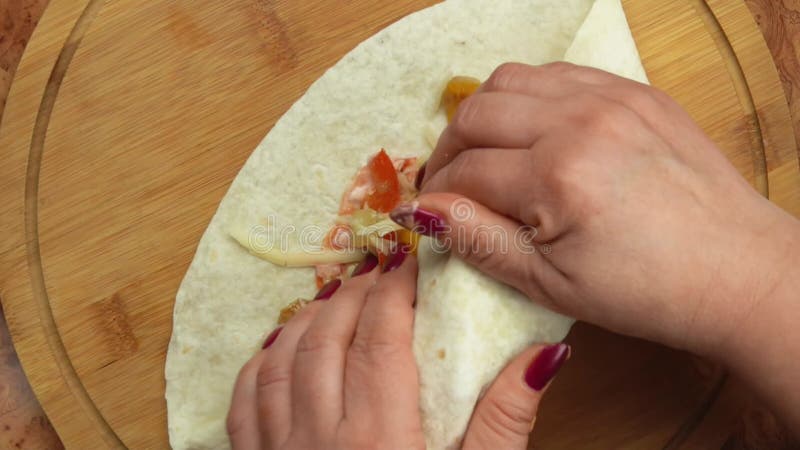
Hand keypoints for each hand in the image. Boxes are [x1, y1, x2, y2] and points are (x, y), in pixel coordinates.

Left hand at [226, 250, 569, 448]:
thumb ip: (503, 422)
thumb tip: (543, 356)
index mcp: (379, 441)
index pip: (381, 339)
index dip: (395, 290)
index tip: (410, 261)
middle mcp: (319, 440)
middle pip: (327, 338)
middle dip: (353, 294)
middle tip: (379, 272)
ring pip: (281, 360)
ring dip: (308, 319)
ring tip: (337, 297)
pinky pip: (244, 402)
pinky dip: (261, 364)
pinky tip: (280, 347)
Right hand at [399, 62, 799, 360]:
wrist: (735, 271)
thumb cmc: (646, 290)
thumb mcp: (550, 282)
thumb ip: (478, 240)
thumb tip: (421, 212)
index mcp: (558, 176)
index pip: (467, 171)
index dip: (437, 194)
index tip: (427, 212)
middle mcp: (581, 121)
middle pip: (478, 113)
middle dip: (449, 149)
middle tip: (448, 183)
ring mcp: (612, 98)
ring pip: (512, 80)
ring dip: (484, 114)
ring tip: (485, 153)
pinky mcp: (635, 92)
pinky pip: (559, 74)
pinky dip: (529, 97)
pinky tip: (532, 131)